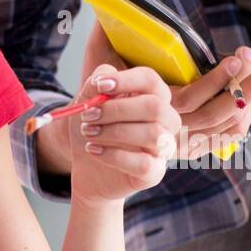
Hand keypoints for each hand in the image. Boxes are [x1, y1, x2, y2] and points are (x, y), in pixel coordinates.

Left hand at [65, 62, 180, 204]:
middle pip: (155, 107)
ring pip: (154, 134)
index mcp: (151, 97)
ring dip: (114, 131)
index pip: (151, 80)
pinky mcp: (154, 173)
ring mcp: (162, 148)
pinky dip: (113, 155)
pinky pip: (144, 164)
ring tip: (88, 132)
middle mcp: (164, 121)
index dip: (126, 80)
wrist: (86, 168)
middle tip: (89, 115)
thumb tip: (104, 78)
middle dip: (117, 109)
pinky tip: (93, 150)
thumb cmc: (94, 129)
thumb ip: (95, 85)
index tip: (99, 85)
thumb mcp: (87, 102)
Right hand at [81, 0, 250, 160]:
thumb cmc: (96, 93)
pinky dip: (236, 126)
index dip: (217, 79)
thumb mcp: (98, 56)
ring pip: (221, 128)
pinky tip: (248, 103)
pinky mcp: (185, 147)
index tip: (236, 58)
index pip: (192, 95)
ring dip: (244, 104)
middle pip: (215, 115)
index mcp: (152, 104)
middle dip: (243, 92)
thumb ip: (111, 22)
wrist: (91, 137)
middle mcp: (168, 126)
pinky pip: (218, 141)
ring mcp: (178, 140)